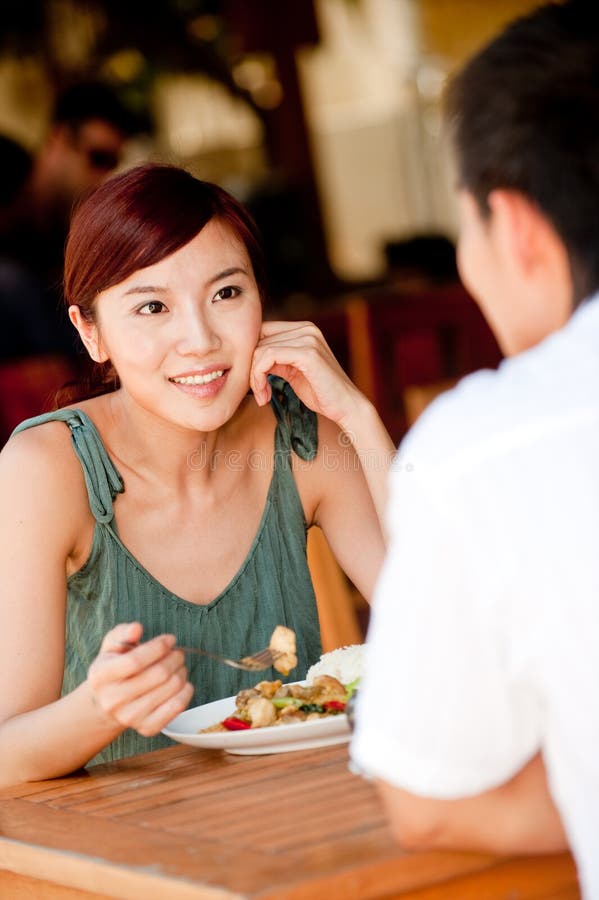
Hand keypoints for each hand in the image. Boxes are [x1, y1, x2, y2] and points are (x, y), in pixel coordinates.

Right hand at [86, 622, 193, 736]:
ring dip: (181, 671)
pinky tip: (182, 683)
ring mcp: (130, 717)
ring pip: (171, 688)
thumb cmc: (114, 667)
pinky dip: (186, 691)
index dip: (158, 647)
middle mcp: (113, 700)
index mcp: (101, 676)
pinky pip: (177, 707)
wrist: (107, 703)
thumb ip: (123, 633)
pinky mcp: (146, 728)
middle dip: (175, 657)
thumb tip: (137, 628)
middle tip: (178, 653)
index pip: (135, 661)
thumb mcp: (111, 646)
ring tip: (178, 666)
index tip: (170, 639)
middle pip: (158, 674)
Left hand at [250, 320, 362, 427]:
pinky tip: (265, 396)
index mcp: (304, 329)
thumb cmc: (320, 392)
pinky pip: (268, 357)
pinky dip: (259, 378)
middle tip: (258, 393)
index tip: (254, 381)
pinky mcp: (308, 353)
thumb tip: (249, 355)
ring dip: (254, 377)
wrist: (346, 407)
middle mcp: (307, 328)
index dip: (251, 355)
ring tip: (262, 396)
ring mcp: (308, 338)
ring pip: (261, 349)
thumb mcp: (292, 371)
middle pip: (259, 340)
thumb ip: (275, 359)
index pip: (262, 331)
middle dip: (251, 369)